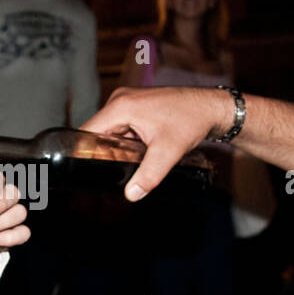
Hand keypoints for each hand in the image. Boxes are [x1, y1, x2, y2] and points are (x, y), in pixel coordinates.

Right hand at [81, 86, 225, 200]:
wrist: (210, 107)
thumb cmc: (191, 121)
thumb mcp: (168, 152)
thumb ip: (148, 175)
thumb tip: (131, 194)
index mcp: (121, 106)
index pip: (87, 131)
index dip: (83, 151)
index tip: (83, 169)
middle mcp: (120, 100)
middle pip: (96, 131)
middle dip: (100, 152)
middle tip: (107, 171)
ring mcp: (127, 101)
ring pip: (108, 130)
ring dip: (112, 147)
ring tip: (123, 163)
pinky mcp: (135, 106)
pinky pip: (119, 126)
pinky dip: (122, 141)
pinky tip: (133, 153)